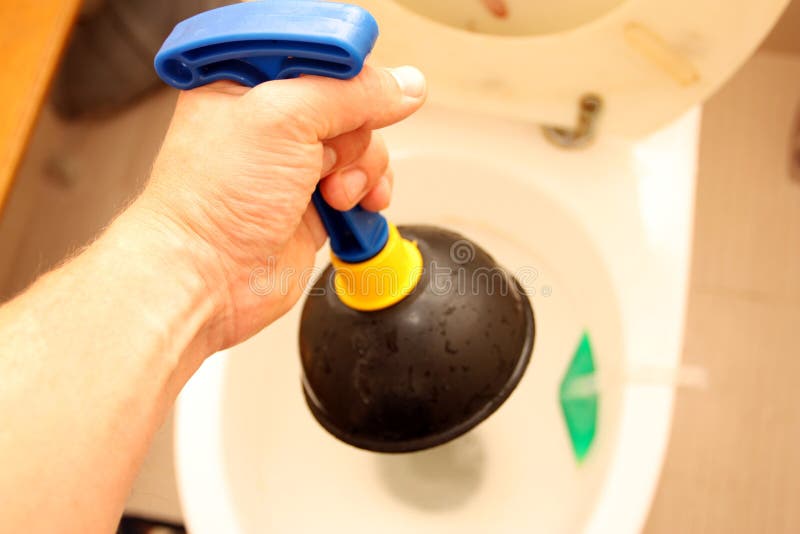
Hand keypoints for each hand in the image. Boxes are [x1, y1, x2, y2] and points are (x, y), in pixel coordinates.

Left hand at [135, 65, 426, 350]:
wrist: (209, 277)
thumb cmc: (213, 201)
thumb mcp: (282, 119)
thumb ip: (349, 94)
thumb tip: (402, 86)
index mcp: (248, 81)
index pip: (319, 56)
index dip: (348, 75)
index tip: (359, 99)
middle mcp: (271, 120)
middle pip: (350, 102)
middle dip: (351, 135)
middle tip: (323, 159)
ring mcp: (294, 163)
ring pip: (362, 144)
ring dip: (362, 169)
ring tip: (334, 193)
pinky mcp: (315, 201)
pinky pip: (363, 182)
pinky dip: (369, 193)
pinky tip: (353, 206)